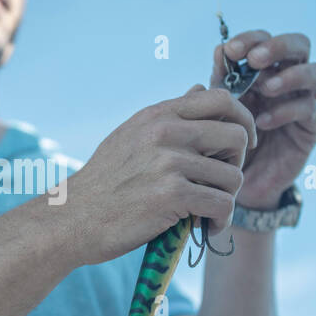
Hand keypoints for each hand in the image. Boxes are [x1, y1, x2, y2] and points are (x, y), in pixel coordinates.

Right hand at [65, 86, 255, 265]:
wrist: (72, 219)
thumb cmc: (104, 182)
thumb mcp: (132, 135)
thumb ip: (170, 115)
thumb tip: (200, 87)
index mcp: (157, 115)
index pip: (220, 98)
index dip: (242, 120)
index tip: (239, 145)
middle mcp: (165, 132)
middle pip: (237, 136)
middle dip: (238, 163)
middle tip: (221, 184)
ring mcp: (169, 162)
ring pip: (233, 177)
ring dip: (227, 200)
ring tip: (210, 214)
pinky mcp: (172, 195)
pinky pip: (222, 205)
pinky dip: (221, 222)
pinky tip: (207, 228)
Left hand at [212, 30, 315, 207]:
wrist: (236, 181)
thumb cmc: (224, 138)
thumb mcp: (217, 108)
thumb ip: (219, 81)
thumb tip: (221, 50)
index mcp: (262, 69)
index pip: (265, 40)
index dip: (251, 39)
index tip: (231, 50)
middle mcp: (287, 79)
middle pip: (301, 45)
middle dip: (278, 47)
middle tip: (255, 60)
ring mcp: (303, 101)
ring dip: (290, 76)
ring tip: (265, 89)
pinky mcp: (310, 127)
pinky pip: (307, 109)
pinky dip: (285, 111)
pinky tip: (263, 122)